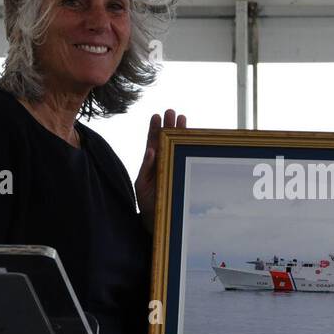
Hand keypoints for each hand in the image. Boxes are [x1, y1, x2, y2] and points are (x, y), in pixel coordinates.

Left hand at [135, 110, 185, 228]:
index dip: (154, 129)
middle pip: (166, 141)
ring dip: (180, 133)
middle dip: (169, 126)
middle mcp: (163, 163)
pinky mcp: (182, 173)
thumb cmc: (148, 204)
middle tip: (171, 112)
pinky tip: (191, 138)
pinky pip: (185, 158)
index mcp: (151, 164)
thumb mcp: (142, 185)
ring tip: (182, 118)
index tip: (156, 116)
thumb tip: (151, 150)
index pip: (153, 143)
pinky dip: (188, 148)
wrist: (159, 221)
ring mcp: (173, 167)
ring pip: (177, 147)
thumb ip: (146, 168)